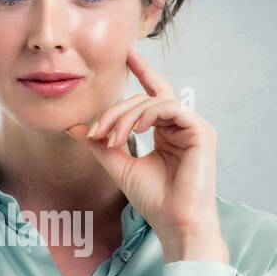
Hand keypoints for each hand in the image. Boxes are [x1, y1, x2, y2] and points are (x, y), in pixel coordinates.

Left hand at [65, 46, 228, 263]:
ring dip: (128, 116)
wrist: (175, 223)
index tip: (126, 53)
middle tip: (96, 131)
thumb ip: (100, 144)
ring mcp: (193, 127)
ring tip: (113, 139)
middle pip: (146, 98)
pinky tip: (135, 131)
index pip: (153, 94)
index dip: (142, 70)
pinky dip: (148, 115)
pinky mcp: (202, 131)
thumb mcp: (120, 165)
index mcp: (166, 132)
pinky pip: (170, 108)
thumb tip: (75, 127)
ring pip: (155, 101)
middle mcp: (181, 125)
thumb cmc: (154, 200)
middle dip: (116, 111)